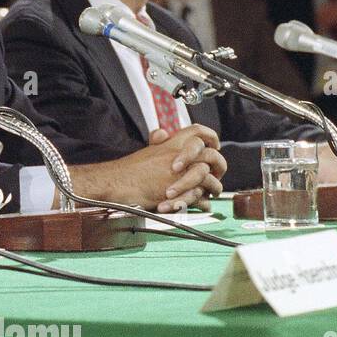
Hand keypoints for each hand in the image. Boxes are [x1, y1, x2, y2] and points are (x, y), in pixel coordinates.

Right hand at [70, 124, 225, 212]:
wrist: (117, 184)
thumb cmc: (128, 171)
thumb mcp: (146, 150)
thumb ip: (159, 143)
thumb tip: (162, 133)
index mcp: (172, 143)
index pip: (199, 132)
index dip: (210, 137)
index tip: (214, 145)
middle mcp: (180, 156)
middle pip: (212, 155)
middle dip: (219, 165)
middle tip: (216, 172)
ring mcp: (182, 173)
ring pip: (210, 178)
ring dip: (214, 187)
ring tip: (211, 192)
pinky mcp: (180, 191)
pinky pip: (201, 196)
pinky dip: (203, 202)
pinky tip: (202, 205)